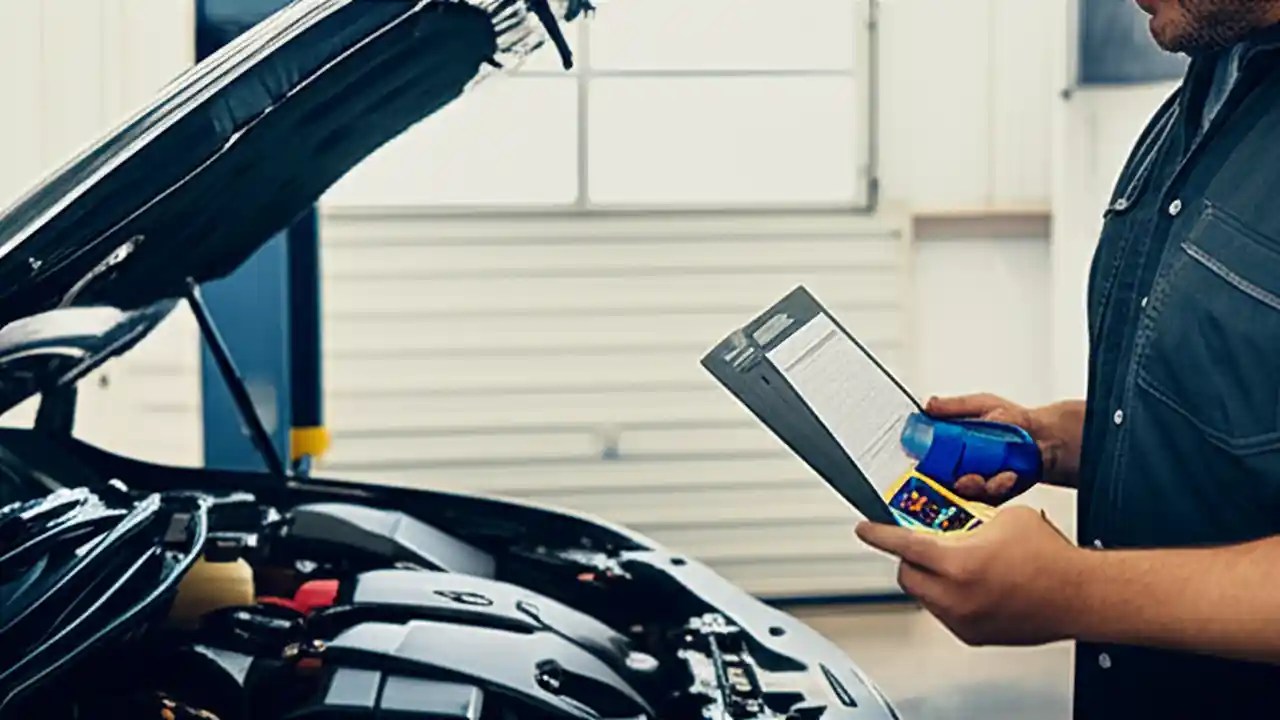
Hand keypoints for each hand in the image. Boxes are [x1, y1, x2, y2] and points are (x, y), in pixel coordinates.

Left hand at [855, 507, 1088, 646]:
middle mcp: (954, 595)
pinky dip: (949, 597)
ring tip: (957, 563)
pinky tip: (972, 584)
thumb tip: (952, 518)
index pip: (903, 544)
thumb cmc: (1049, 557)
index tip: (865, 529)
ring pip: (925, 596)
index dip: (879, 535)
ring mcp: (963, 619)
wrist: (1079, 594)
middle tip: (923, 544)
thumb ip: (967, 519)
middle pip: (907, 574)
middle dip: (910, 557)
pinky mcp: (974, 635)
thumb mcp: (1002, 517)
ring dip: (931, 578)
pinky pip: (945, 613)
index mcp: (957, 562)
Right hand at [925, 394, 1082, 502]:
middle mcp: (958, 467)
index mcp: (949, 447)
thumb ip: (954, 407)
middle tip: (962, 478)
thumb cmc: (1012, 420)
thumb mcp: (981, 405)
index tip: (927, 465)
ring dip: (974, 487)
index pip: (925, 460)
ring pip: (963, 494)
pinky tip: (1007, 476)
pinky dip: (997, 488)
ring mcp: (975, 484)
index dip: (923, 465)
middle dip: (947, 482)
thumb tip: (928, 405)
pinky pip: (988, 500)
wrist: (1044, 436)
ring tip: (985, 477)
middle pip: (940, 483)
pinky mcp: (993, 497)